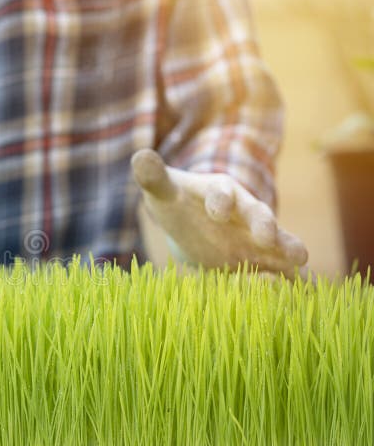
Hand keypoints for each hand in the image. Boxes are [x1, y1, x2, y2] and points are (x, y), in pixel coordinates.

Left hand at [131, 149, 307, 277]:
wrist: (192, 225)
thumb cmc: (177, 203)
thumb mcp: (164, 191)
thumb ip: (154, 178)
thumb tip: (140, 156)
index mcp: (220, 190)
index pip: (221, 191)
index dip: (220, 200)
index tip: (217, 212)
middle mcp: (245, 211)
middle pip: (257, 213)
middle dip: (263, 224)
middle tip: (267, 237)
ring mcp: (257, 236)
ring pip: (277, 240)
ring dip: (287, 248)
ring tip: (299, 259)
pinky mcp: (263, 259)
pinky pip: (280, 267)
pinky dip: (291, 276)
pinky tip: (306, 289)